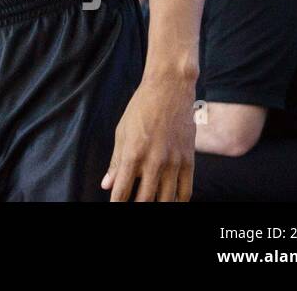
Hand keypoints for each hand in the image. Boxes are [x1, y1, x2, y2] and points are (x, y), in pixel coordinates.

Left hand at [101, 76, 196, 200]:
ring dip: (157, 204)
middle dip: (138, 206)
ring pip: (166, 199)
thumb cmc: (141, 109)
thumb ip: (116, 162)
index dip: (118, 203)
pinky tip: (171, 202)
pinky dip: (178, 201)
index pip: (122, 190)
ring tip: (151, 204)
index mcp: (133, 154)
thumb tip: (107, 185)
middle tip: (134, 206)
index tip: (115, 207)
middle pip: (145, 199)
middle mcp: (154, 161)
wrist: (169, 90)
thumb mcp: (122, 132)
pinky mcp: (189, 160)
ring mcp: (174, 163)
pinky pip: (186, 191)